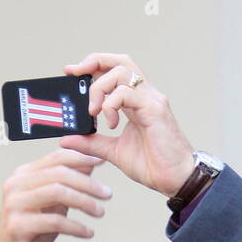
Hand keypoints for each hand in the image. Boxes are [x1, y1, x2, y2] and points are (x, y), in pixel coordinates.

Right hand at [0, 147, 111, 241]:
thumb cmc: (34, 230)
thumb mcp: (54, 203)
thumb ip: (67, 183)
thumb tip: (89, 163)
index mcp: (23, 175)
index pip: (56, 158)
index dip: (81, 158)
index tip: (103, 162)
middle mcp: (15, 185)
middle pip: (59, 174)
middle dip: (87, 183)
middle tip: (107, 194)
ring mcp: (14, 205)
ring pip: (57, 192)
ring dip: (84, 202)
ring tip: (100, 212)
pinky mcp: (17, 226)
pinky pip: (54, 221)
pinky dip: (76, 226)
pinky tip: (88, 233)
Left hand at [59, 52, 195, 196]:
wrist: (175, 180)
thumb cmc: (153, 165)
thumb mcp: (113, 152)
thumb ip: (91, 142)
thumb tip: (66, 139)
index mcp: (136, 101)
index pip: (114, 69)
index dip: (92, 65)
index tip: (71, 73)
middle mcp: (145, 95)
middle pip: (119, 61)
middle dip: (94, 62)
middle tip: (75, 75)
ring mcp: (151, 100)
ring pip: (121, 72)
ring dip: (99, 88)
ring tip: (94, 111)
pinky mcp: (155, 109)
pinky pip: (127, 93)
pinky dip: (111, 103)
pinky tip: (110, 122)